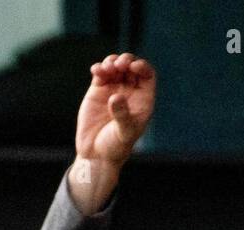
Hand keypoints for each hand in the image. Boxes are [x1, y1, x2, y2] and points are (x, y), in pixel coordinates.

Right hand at [69, 52, 154, 213]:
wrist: (96, 155)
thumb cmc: (115, 147)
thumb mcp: (123, 133)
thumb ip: (122, 115)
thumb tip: (116, 96)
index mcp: (143, 100)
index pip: (147, 76)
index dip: (142, 67)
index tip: (133, 67)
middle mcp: (130, 92)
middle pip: (132, 67)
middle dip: (126, 61)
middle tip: (119, 64)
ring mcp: (114, 90)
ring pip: (116, 67)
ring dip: (112, 62)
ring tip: (107, 68)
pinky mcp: (98, 91)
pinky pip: (101, 73)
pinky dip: (99, 68)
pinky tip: (96, 70)